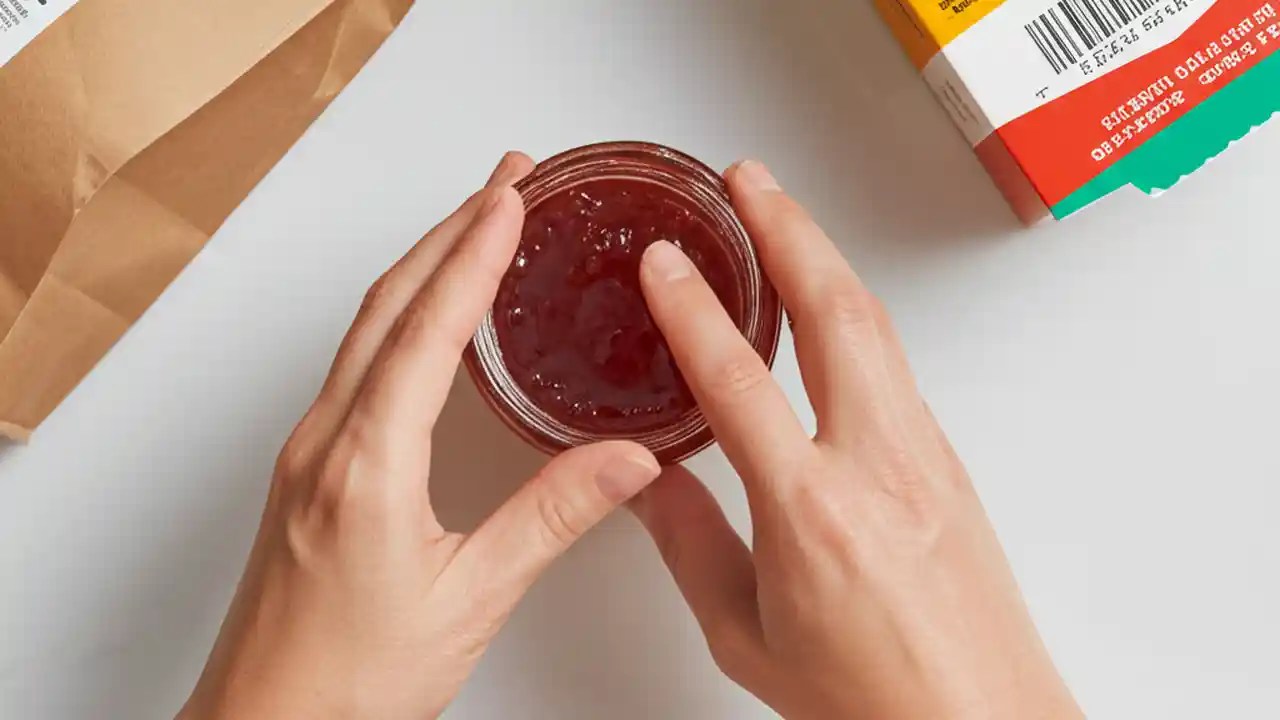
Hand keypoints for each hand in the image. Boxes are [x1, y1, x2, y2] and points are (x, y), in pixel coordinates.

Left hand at [179, 153, 660, 719]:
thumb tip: (625, 461)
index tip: (511, 197)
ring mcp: (309, 452)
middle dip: (449, 229)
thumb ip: (551, 519)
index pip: (427, 327)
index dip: (474, 252)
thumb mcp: (469, 599)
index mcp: (365, 461)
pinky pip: (356, 364)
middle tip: (504, 180)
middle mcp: (326, 441)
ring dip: (423, 265)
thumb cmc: (346, 681)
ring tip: (476, 226)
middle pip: (388, 303)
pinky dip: (400, 316)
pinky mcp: (308, 470)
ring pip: (366, 328)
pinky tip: (429, 321)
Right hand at [632, 161, 1081, 718]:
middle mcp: (878, 466)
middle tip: (746, 182)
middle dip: (785, 230)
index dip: (694, 308)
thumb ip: (690, 546)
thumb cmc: (873, 703)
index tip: (666, 259)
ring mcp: (923, 455)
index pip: (738, 380)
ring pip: (873, 326)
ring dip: (825, 257)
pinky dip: (854, 310)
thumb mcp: (747, 636)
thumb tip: (648, 482)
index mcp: (812, 513)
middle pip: (833, 313)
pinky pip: (894, 360)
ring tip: (783, 216)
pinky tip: (829, 304)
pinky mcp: (946, 460)